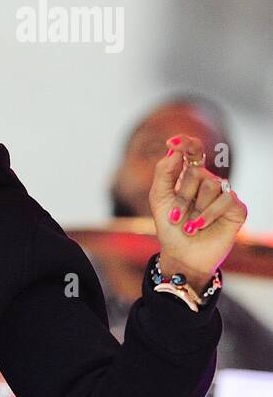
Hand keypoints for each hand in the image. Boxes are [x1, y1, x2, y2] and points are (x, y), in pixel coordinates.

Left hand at [149, 133, 247, 282]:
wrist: (182, 254)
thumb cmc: (170, 227)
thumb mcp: (159, 198)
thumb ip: (164, 172)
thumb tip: (173, 149)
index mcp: (189, 176)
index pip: (193, 151)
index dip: (187, 143)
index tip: (174, 141)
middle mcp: (208, 182)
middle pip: (197, 171)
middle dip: (182, 196)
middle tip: (174, 217)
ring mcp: (224, 194)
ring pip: (211, 185)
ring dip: (194, 209)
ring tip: (188, 225)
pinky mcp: (237, 208)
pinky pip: (226, 200)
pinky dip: (208, 214)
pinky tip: (198, 227)